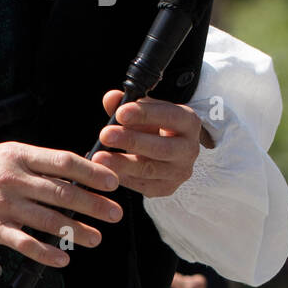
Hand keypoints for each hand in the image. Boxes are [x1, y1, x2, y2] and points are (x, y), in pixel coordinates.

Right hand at [0, 141, 121, 266]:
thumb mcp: (5, 154)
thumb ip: (36, 163)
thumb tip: (72, 172)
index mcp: (20, 156)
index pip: (64, 162)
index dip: (91, 173)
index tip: (112, 183)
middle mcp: (14, 180)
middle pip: (62, 193)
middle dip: (93, 205)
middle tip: (114, 214)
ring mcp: (3, 205)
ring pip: (48, 220)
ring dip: (76, 231)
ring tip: (96, 238)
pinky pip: (24, 243)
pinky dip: (45, 252)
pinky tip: (62, 259)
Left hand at [92, 91, 207, 198]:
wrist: (167, 154)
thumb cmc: (154, 128)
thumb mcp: (145, 114)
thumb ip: (128, 106)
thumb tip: (110, 98)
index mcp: (188, 123)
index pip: (170, 116)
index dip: (145, 114)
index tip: (121, 112)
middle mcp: (189, 149)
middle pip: (161, 148)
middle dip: (131, 140)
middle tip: (105, 134)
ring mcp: (179, 172)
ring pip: (148, 169)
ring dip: (121, 163)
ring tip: (98, 156)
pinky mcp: (165, 189)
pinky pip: (140, 185)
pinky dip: (120, 177)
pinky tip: (102, 170)